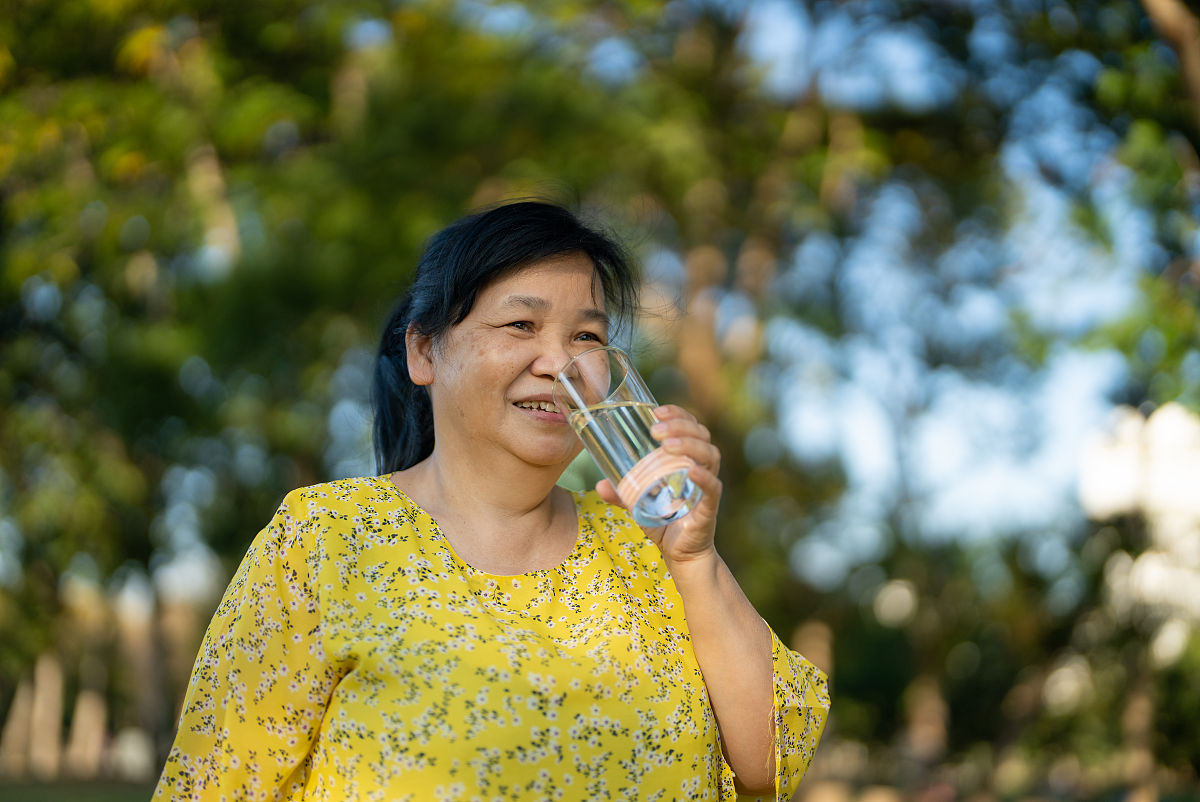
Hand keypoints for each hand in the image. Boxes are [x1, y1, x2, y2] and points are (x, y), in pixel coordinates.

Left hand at [595, 404, 722, 566]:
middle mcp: (701, 466)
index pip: (689, 425)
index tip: (656, 411)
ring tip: (668, 445)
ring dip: (690, 445)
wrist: (680, 553)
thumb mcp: (638, 503)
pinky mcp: (709, 506)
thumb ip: (621, 492)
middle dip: (680, 425)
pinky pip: (713, 487)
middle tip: (656, 429)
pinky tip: (691, 470)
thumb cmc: (663, 520)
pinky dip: (704, 477)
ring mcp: (706, 486)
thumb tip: (600, 484)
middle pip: (701, 434)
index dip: (677, 414)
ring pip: (710, 455)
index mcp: (686, 458)